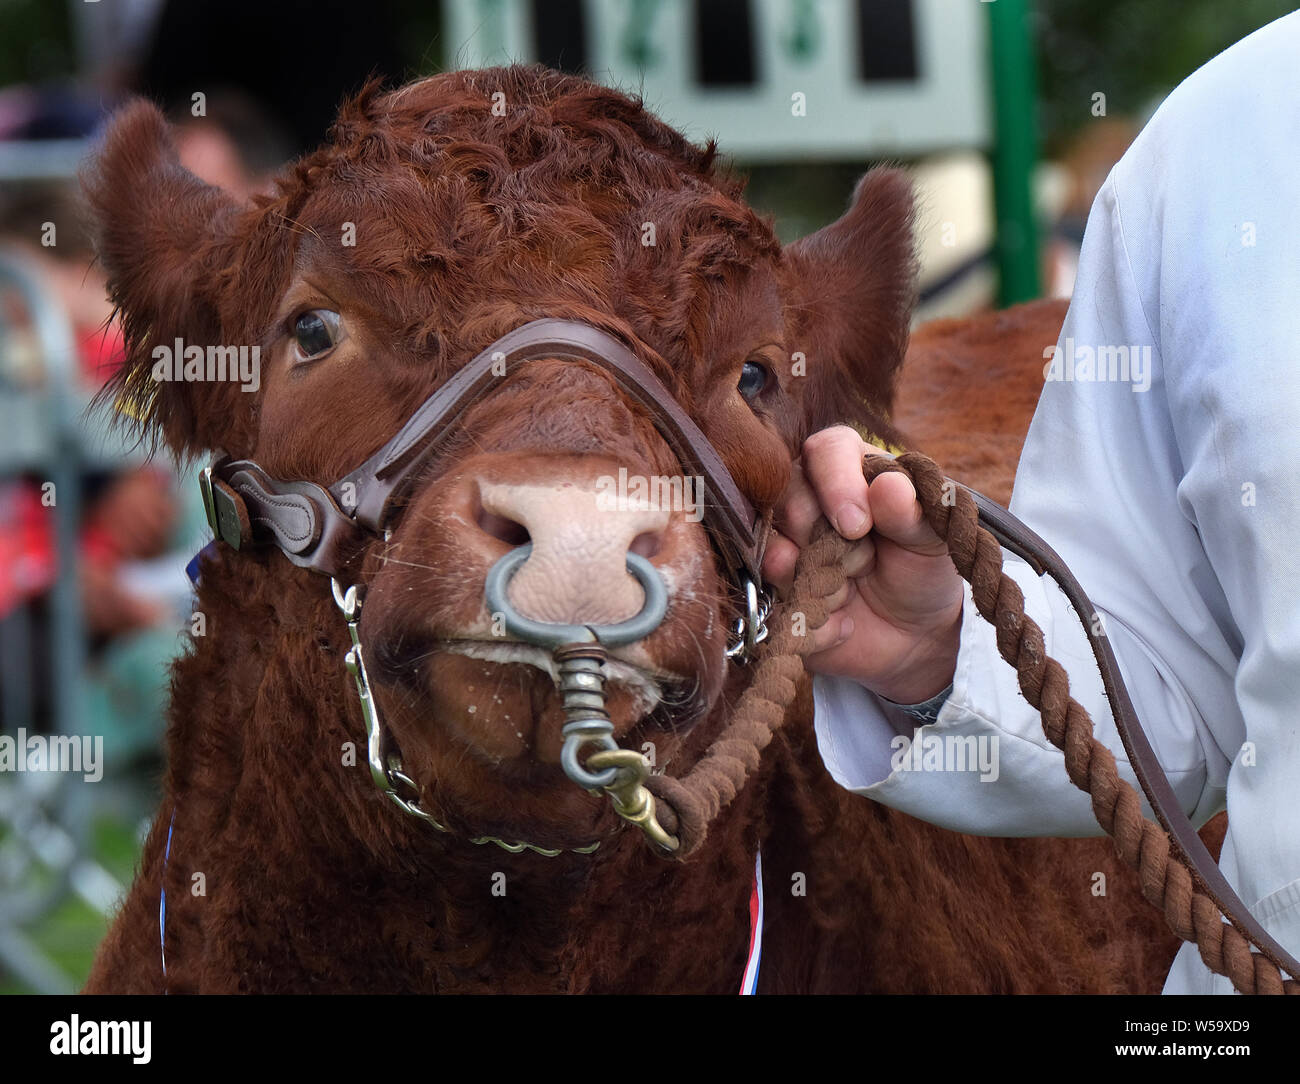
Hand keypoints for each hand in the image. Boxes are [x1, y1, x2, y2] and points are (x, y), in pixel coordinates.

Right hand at [763, 426, 963, 703]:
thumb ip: (914, 513)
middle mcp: (809, 500)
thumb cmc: (921, 570)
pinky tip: (842, 624)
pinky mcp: (774, 590)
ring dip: (822, 584)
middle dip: (829, 543)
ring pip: (775, 553)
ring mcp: (786, 544)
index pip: (826, 451)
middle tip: (865, 563)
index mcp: (851, 470)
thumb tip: (889, 485)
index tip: (857, 526)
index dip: (836, 483)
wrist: (912, 634)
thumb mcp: (933, 542)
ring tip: (853, 592)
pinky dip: (815, 621)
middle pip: (789, 500)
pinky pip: (775, 603)